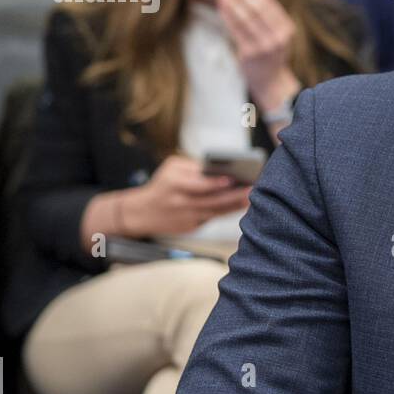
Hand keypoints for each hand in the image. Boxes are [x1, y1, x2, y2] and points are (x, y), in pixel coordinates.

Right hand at [123, 154, 251, 236]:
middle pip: (212, 200)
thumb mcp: (171, 168)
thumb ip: (194, 166)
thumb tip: (220, 169)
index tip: (232, 179)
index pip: (198, 184)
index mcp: (173, 184)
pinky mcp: (191, 227)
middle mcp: (180, 202)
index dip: (215, 183)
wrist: (141, 213)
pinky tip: (240, 205)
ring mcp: (186, 217)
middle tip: (252, 188)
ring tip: (251, 196)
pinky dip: (227, 212)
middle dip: (234, 195)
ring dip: (235, 205)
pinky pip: (213, 218)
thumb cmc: (163, 184)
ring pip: (216, 211)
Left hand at [213, 0, 299, 112]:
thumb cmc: (270, 50)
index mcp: (287, 28)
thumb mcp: (276, 32)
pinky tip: (221, 8)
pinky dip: (227, 16)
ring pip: (244, 18)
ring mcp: (264, 46)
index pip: (268, 3)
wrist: (270, 79)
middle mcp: (278, 37)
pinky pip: (235, 30)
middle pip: (256, 8)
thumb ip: (265, 14)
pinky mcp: (250, 54)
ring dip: (231, 3)